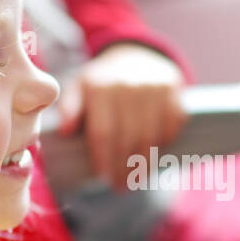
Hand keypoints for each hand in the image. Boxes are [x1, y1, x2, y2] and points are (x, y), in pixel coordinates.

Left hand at [56, 43, 187, 190]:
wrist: (133, 54)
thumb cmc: (102, 81)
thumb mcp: (79, 89)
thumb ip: (69, 109)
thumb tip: (65, 132)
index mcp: (100, 87)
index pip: (102, 134)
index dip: (103, 159)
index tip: (102, 177)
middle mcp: (128, 85)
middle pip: (128, 139)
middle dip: (123, 168)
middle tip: (120, 185)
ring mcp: (154, 86)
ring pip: (151, 136)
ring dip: (144, 163)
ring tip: (136, 178)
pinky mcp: (174, 89)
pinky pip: (172, 125)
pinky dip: (164, 143)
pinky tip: (155, 155)